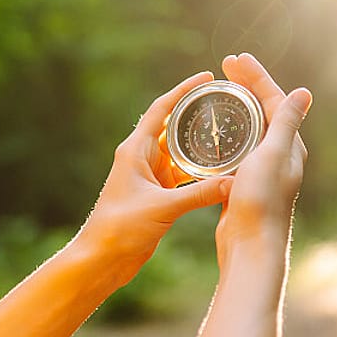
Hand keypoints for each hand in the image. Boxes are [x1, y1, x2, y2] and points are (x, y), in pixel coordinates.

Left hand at [75, 71, 231, 283]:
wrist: (102, 259)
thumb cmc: (119, 230)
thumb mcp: (162, 208)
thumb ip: (199, 195)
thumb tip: (234, 183)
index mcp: (135, 150)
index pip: (161, 109)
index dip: (183, 91)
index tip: (206, 77)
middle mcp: (141, 158)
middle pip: (173, 127)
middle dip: (197, 115)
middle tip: (226, 105)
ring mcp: (149, 177)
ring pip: (180, 153)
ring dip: (201, 146)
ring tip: (230, 135)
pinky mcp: (156, 195)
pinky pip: (183, 176)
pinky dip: (200, 173)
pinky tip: (221, 172)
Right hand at [215, 53, 309, 265]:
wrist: (249, 244)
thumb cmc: (260, 200)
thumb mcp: (272, 155)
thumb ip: (286, 123)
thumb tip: (305, 92)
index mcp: (289, 145)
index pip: (273, 99)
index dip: (255, 76)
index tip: (234, 59)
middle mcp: (279, 155)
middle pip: (262, 110)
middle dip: (245, 85)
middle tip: (225, 66)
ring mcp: (261, 169)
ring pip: (249, 128)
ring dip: (235, 106)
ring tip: (218, 91)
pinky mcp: (245, 182)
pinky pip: (237, 148)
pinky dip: (226, 132)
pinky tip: (212, 132)